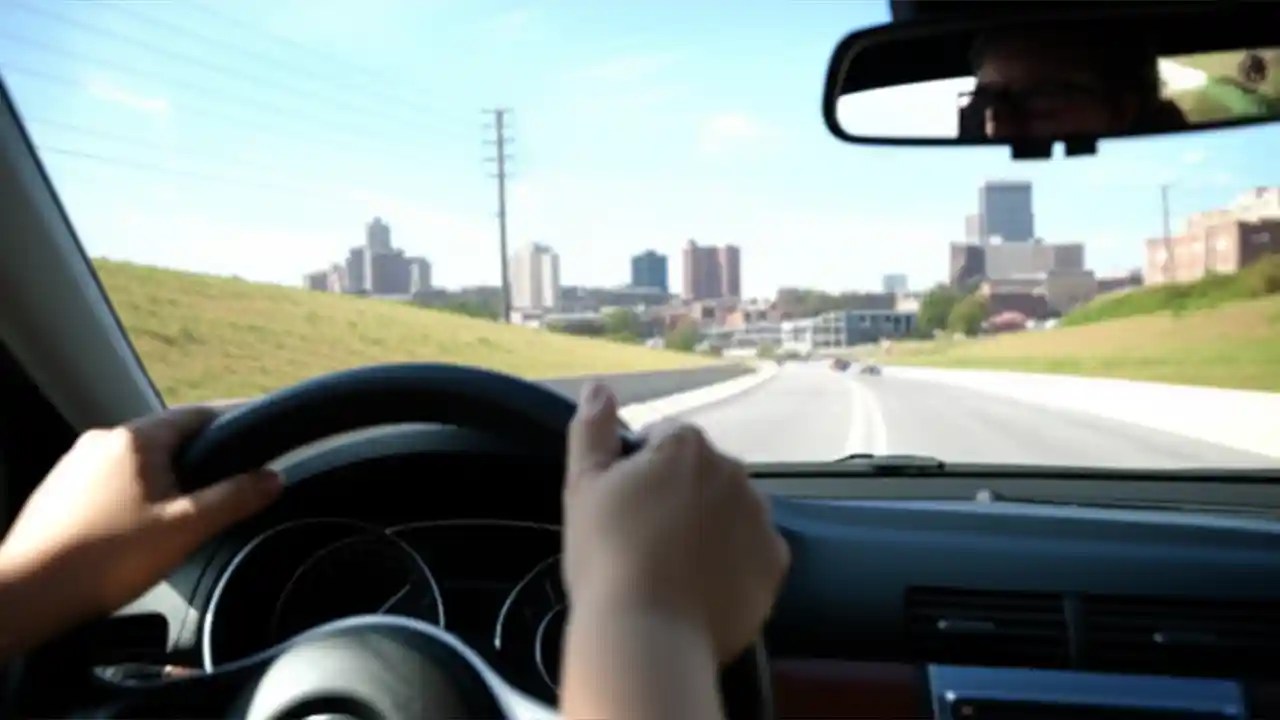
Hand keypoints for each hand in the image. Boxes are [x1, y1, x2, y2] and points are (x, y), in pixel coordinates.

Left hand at [0, 406, 281, 620]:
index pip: (198, 414)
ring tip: (190, 509)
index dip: (235, 419)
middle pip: (168, 438)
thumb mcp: (186, 529)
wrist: (26, 595)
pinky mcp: (59, 492)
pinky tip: (144, 525)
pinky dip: (137, 494)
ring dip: (167, 478)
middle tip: (233, 477)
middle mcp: (102, 441)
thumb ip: (235, 499)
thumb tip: (274, 477)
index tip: (262, 424)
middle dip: (201, 456)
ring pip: (139, 461)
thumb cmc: (107, 559)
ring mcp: (75, 465)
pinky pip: (112, 481)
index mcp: (136, 439)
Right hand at [562, 383, 789, 662]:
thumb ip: (593, 430)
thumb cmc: (607, 555)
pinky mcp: (775, 563)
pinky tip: (703, 587)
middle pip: (703, 474)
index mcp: (687, 446)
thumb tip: (600, 386)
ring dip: (711, 526)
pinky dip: (734, 563)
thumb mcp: (583, 486)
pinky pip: (753, 552)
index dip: (640, 471)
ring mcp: (760, 517)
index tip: (623, 508)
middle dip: (680, 496)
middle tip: (645, 539)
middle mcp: (734, 471)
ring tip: (674, 568)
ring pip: (731, 510)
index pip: (664, 441)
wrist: (647, 634)